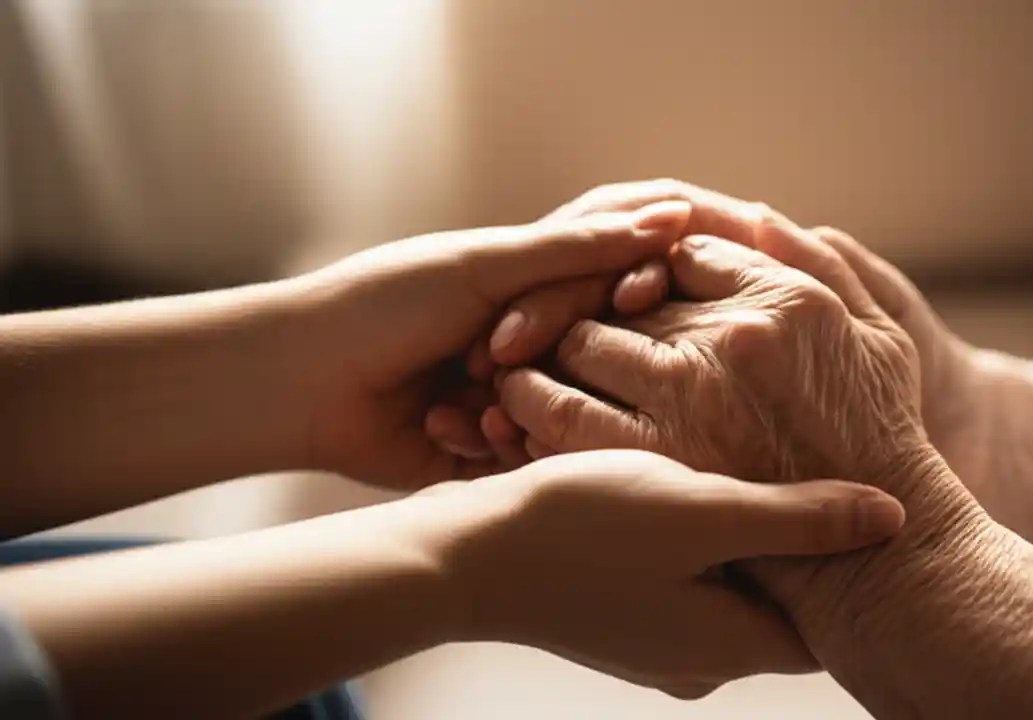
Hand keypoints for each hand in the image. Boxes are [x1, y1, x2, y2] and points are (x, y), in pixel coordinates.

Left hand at [288, 201, 689, 488]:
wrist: (299, 380)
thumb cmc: (385, 303)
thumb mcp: (488, 265)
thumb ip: (581, 249)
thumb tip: (674, 214)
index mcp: (527, 294)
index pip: (606, 301)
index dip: (618, 310)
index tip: (623, 312)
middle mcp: (522, 350)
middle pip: (588, 369)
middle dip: (560, 373)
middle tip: (507, 363)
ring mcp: (501, 404)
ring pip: (559, 421)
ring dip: (522, 415)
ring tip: (475, 404)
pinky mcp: (478, 457)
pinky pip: (520, 464)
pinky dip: (492, 448)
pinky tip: (451, 430)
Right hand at [406, 449, 904, 698]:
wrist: (461, 557)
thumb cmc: (579, 533)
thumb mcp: (700, 514)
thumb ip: (798, 519)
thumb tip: (895, 519)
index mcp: (734, 643)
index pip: (829, 620)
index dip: (856, 565)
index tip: (872, 499)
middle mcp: (702, 654)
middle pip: (782, 595)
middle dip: (798, 533)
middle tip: (816, 459)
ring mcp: (658, 637)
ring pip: (728, 575)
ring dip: (740, 519)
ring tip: (748, 450)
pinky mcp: (622, 610)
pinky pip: (683, 567)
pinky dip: (692, 524)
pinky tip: (684, 467)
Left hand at [466, 179, 1032, 541]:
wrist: (884, 563)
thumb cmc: (886, 443)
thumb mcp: (882, 337)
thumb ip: (823, 265)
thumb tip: (754, 215)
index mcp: (784, 297)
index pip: (684, 253)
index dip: (648, 269)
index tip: (627, 291)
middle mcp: (732, 335)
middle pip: (623, 293)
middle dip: (585, 303)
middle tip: (544, 321)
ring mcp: (691, 394)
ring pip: (585, 343)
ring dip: (549, 350)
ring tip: (519, 364)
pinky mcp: (654, 458)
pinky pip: (569, 415)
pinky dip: (534, 408)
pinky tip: (514, 415)